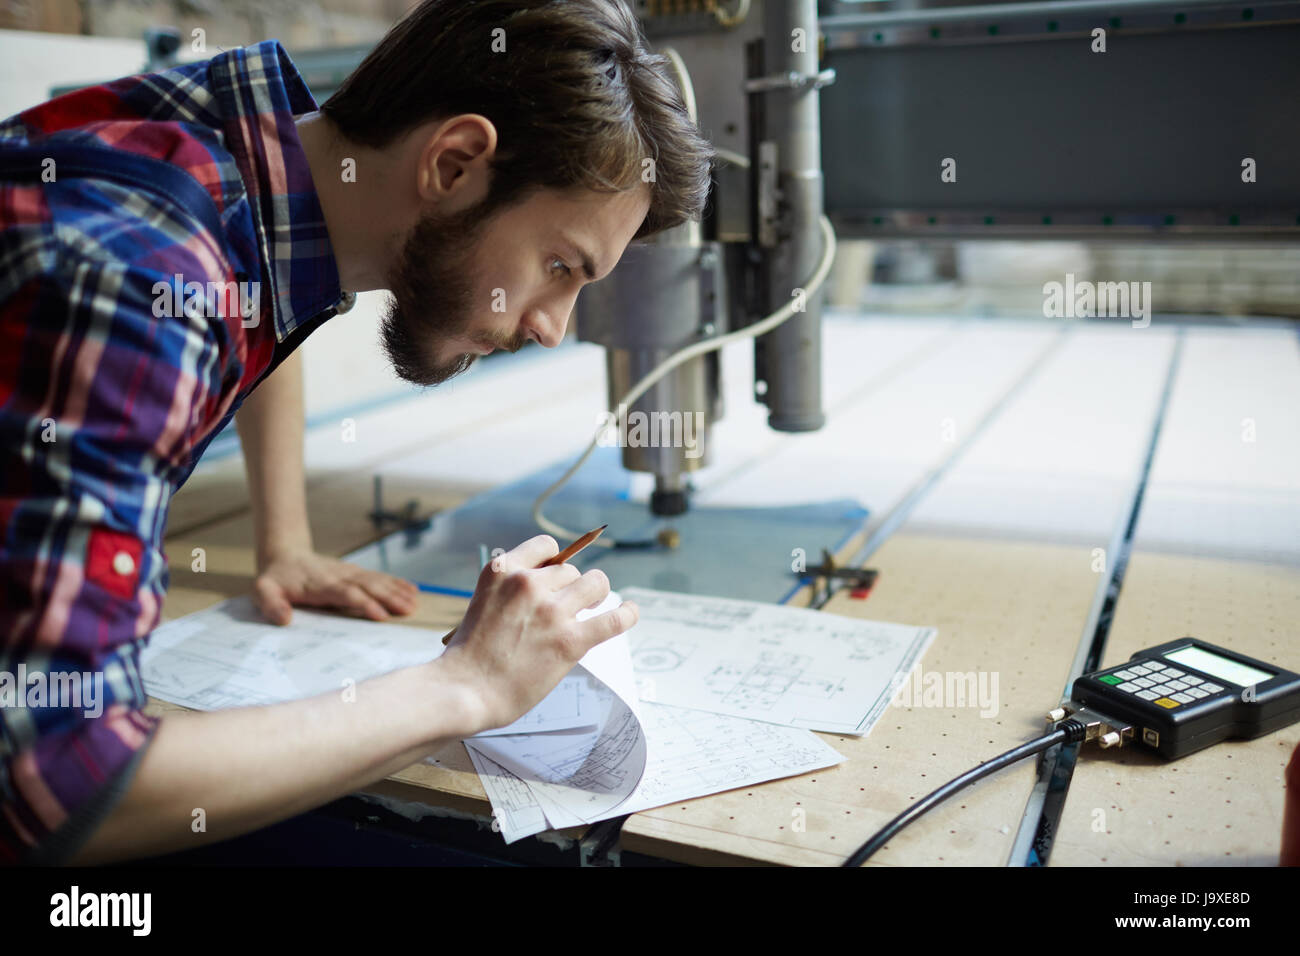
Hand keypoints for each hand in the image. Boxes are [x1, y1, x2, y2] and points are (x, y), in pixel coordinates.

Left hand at [252, 547, 419, 624]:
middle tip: (408, 610)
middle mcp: (339, 576)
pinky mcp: (354, 572)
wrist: (285, 555)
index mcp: (320, 585)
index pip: (346, 593)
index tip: (381, 615)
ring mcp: (349, 573)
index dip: (364, 603)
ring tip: (414, 602)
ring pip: (376, 581)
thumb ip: (272, 605)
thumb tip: (285, 619)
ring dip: (396, 591)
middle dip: (389, 597)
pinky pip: (378, 577)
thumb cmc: (275, 579)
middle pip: (368, 586)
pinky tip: (412, 589)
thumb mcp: (263, 591)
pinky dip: (396, 582)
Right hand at [436, 534, 638, 733]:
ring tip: (590, 609)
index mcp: (503, 571)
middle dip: (571, 588)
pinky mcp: (570, 640)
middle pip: (571, 570)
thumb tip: (551, 588)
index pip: (546, 547)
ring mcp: (551, 611)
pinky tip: (630, 611)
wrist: (463, 691)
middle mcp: (528, 584)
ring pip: (595, 584)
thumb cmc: (470, 656)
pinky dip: (627, 614)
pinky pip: (614, 619)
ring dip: (595, 595)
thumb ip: (512, 592)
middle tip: (566, 608)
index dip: (555, 562)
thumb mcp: (482, 603)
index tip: (556, 577)